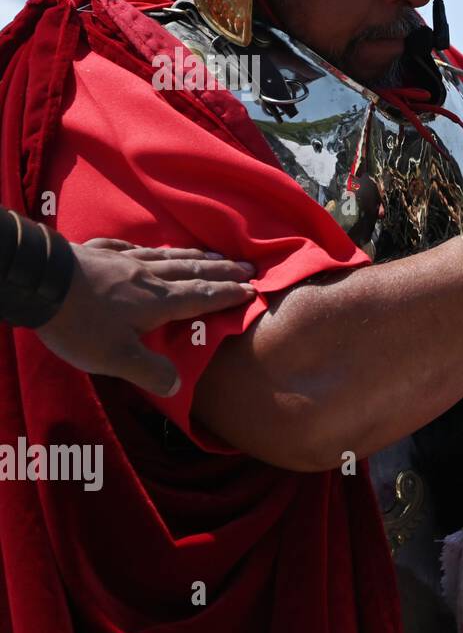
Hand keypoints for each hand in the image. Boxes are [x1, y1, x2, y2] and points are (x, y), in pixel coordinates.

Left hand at [36, 240, 256, 396]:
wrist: (39, 282)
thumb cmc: (80, 324)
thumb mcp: (115, 359)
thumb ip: (149, 372)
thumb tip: (178, 385)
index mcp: (158, 302)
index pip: (202, 297)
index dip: (228, 294)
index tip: (252, 290)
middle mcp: (147, 277)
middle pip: (191, 271)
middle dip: (222, 269)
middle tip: (248, 265)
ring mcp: (122, 261)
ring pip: (166, 256)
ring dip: (194, 255)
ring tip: (212, 253)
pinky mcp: (97, 253)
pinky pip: (126, 248)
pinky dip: (144, 248)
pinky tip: (144, 248)